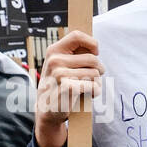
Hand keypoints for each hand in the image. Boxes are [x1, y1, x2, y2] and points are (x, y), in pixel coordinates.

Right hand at [34, 30, 102, 146]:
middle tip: (92, 78)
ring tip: (87, 87)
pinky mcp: (68, 87)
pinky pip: (94, 86)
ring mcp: (60, 74)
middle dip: (99, 69)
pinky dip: (95, 92)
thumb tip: (94, 46)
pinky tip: (87, 95)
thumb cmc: (59, 85)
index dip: (92, 43)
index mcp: (53, 51)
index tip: (96, 52)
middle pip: (93, 59)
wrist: (48, 110)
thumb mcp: (60, 65)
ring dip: (97, 82)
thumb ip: (73, 54)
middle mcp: (55, 60)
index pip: (77, 36)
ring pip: (95, 73)